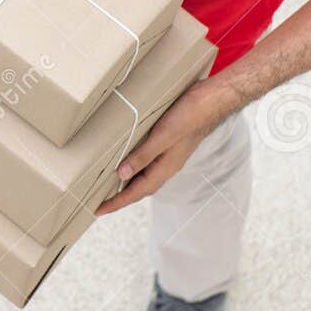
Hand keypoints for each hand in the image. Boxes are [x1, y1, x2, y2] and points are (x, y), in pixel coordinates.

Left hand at [94, 81, 237, 216]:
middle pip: (140, 188)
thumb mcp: (164, 135)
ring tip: (109, 187)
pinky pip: (147, 163)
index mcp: (165, 167)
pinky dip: (134, 167)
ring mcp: (169, 155)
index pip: (137, 192)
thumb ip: (144, 155)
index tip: (99, 211)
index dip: (117, 202)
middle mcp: (167, 165)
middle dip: (120, 198)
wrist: (212, 99)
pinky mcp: (168, 143)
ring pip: (144, 176)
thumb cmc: (190, 115)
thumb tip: (122, 174)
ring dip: (127, 184)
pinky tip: (127, 161)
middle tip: (99, 203)